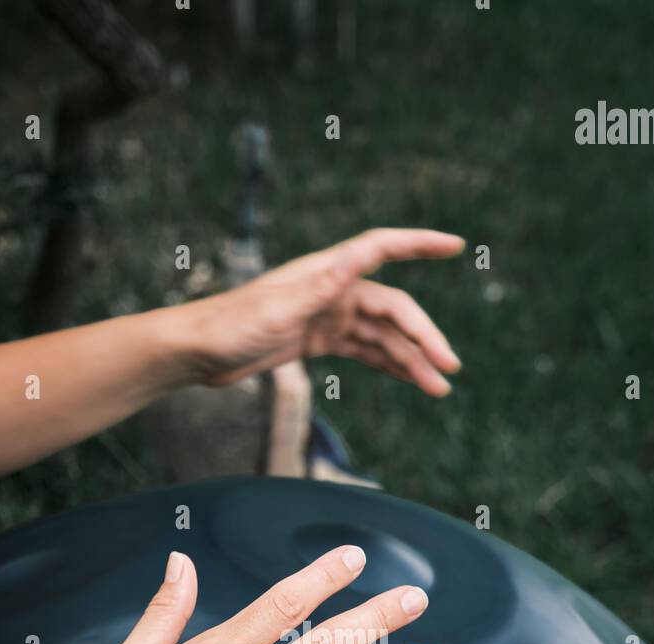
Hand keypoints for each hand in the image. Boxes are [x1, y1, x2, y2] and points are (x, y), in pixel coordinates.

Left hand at [185, 227, 463, 395]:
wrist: (197, 352)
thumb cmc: (230, 327)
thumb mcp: (276, 310)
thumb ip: (318, 288)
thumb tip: (355, 259)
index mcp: (325, 273)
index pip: (382, 249)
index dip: (420, 244)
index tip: (456, 246)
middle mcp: (332, 290)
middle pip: (393, 309)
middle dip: (424, 337)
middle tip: (449, 368)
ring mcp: (327, 316)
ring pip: (383, 336)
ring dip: (412, 360)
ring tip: (438, 389)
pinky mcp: (318, 340)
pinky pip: (365, 350)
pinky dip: (389, 365)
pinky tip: (412, 380)